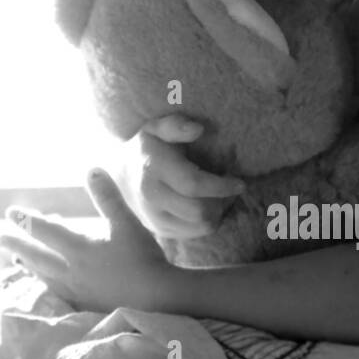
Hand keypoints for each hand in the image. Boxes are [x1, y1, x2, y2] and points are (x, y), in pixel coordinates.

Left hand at [0, 169, 175, 312]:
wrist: (158, 300)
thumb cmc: (143, 258)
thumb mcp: (126, 223)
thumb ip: (107, 197)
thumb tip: (92, 169)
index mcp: (78, 248)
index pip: (44, 231)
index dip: (26, 220)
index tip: (10, 212)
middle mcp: (71, 270)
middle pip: (36, 256)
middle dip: (17, 245)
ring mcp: (77, 290)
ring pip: (44, 276)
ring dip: (28, 265)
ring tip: (16, 260)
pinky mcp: (85, 304)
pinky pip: (57, 293)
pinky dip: (45, 285)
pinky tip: (45, 285)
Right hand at [111, 116, 246, 239]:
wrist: (118, 171)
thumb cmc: (145, 146)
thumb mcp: (155, 127)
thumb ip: (175, 125)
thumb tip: (198, 129)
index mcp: (152, 169)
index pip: (193, 184)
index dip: (221, 186)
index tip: (239, 183)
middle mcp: (151, 197)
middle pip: (199, 211)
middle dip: (221, 201)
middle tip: (230, 190)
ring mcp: (153, 217)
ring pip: (199, 226)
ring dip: (217, 213)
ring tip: (220, 198)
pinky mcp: (158, 230)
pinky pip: (193, 234)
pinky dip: (206, 223)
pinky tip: (207, 207)